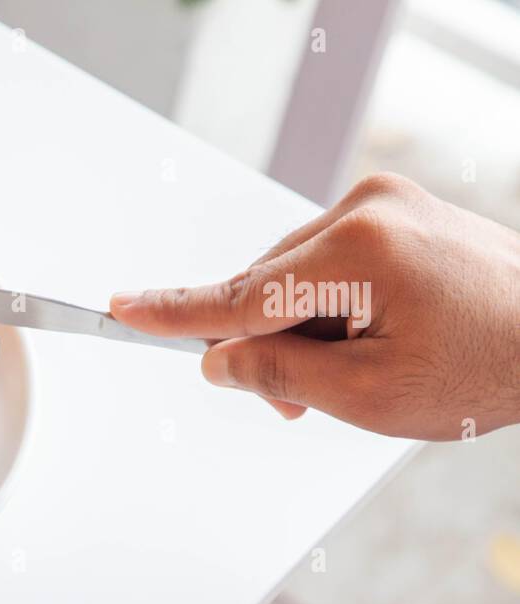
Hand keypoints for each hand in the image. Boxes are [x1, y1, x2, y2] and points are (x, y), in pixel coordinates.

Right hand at [109, 173, 519, 439]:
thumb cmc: (490, 367)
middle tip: (297, 399)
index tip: (122, 308)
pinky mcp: (391, 210)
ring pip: (288, 277)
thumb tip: (218, 360)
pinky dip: (325, 305)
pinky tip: (365, 335)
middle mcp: (365, 210)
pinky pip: (321, 261)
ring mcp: (381, 204)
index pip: (239, 294)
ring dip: (298, 328)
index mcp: (359, 251)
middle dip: (265, 344)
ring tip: (354, 368)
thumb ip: (280, 373)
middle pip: (262, 287)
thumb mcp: (372, 395)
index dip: (174, 312)